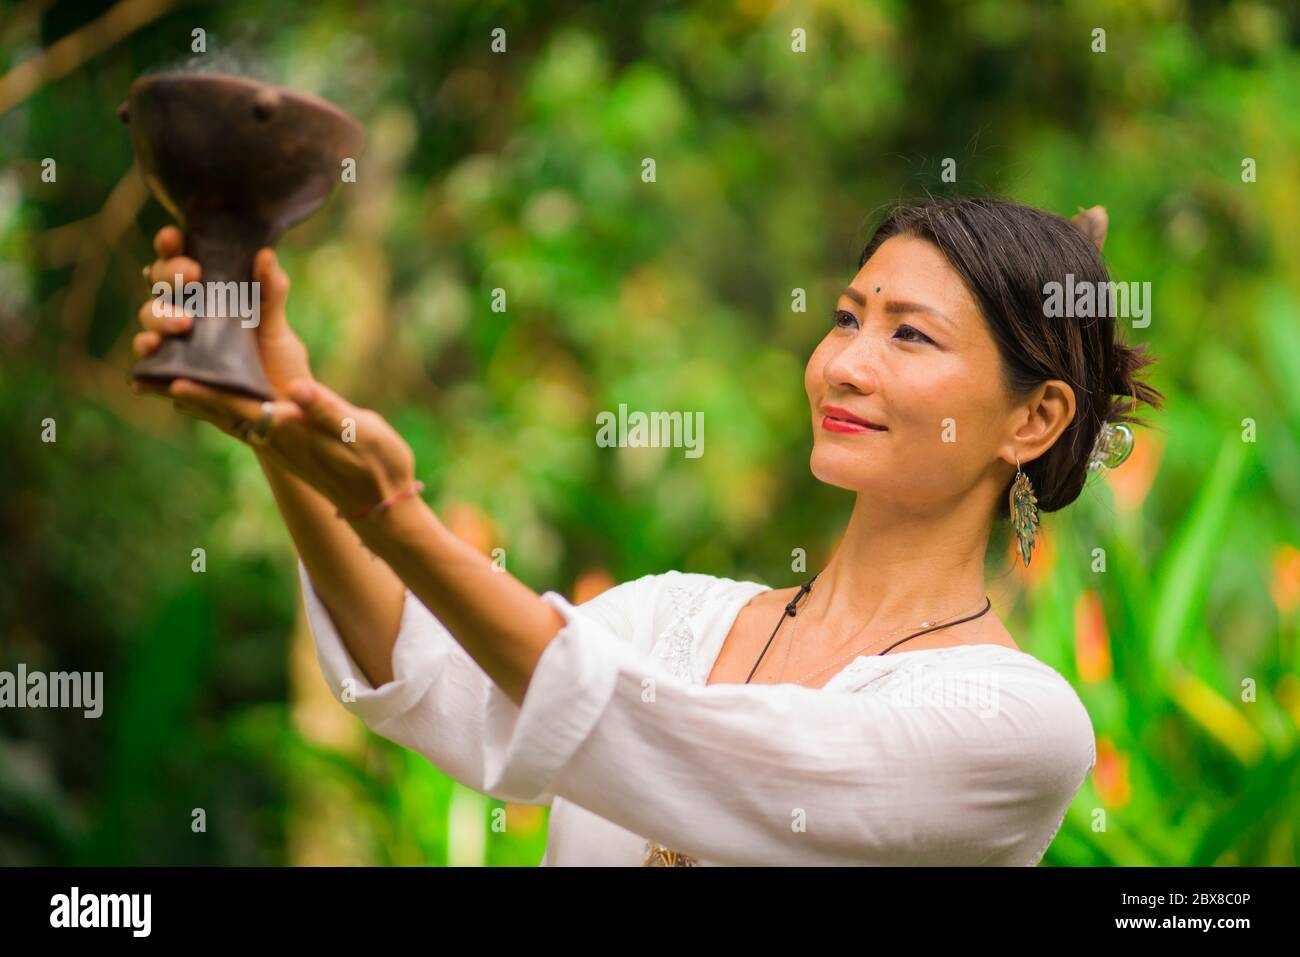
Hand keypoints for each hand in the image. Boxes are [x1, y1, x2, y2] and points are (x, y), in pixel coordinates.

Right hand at [131, 225, 311, 399]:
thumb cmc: (278, 363)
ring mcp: (176, 347)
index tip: (174, 236)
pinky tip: (151, 355)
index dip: (170, 248)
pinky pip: (149, 368)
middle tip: (191, 276)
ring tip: (182, 323)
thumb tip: (265, 255)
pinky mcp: (174, 378)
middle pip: (160, 287)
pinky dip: (146, 361)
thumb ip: (271, 293)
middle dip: (168, 276)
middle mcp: (185, 316)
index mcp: (208, 297)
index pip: (181, 264)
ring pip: (149, 321)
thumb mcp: (277, 327)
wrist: (284, 410)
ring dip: (159, 317)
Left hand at [162, 376, 417, 519]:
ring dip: (201, 404)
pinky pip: (245, 425)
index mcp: (291, 433)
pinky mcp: (289, 449)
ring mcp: (281, 448)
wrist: (383, 504)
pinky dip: (224, 411)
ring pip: (230, 422)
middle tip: (144, 380)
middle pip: (223, 416)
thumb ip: (327, 410)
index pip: (239, 410)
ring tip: (169, 387)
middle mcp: (277, 443)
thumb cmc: (378, 464)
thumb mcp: (360, 431)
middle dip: (188, 397)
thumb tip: (295, 392)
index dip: (207, 394)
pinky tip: (220, 404)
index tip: (172, 381)